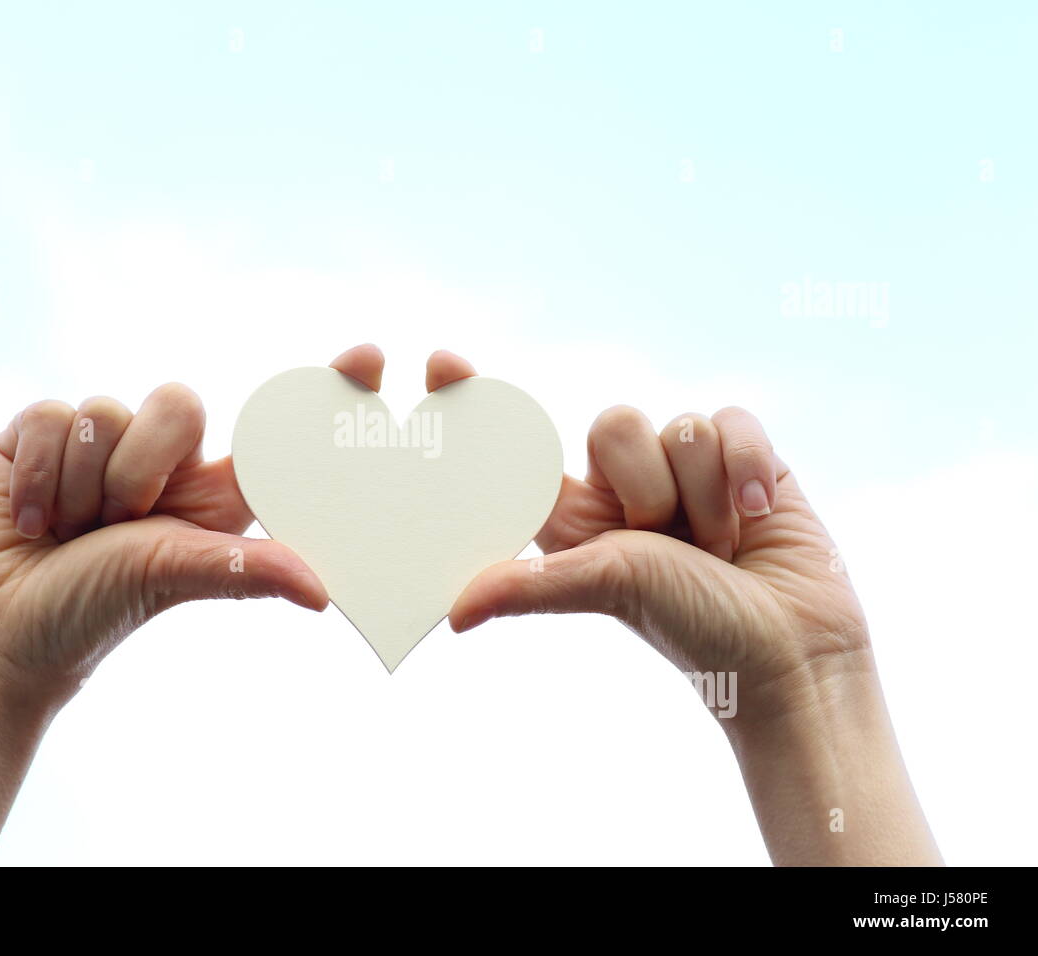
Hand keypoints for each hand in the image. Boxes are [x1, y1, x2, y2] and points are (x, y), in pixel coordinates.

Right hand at [0, 344, 385, 705]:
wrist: (2, 631)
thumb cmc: (99, 610)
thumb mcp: (177, 577)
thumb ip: (245, 570)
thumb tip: (323, 594)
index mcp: (212, 488)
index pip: (272, 425)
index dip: (319, 386)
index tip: (368, 355)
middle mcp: (162, 456)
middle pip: (179, 401)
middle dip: (141, 471)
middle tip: (121, 523)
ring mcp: (101, 440)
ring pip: (105, 410)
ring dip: (81, 488)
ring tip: (70, 532)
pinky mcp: (39, 434)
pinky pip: (50, 415)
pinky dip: (39, 476)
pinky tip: (32, 519)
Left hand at [449, 393, 866, 708]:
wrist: (791, 651)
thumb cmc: (692, 627)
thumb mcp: (602, 588)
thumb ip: (531, 585)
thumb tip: (454, 615)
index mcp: (576, 517)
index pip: (519, 447)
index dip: (483, 402)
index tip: (441, 362)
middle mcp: (625, 487)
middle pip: (615, 422)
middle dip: (650, 489)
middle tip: (668, 542)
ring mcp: (685, 470)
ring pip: (681, 425)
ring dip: (705, 496)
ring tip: (720, 548)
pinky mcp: (743, 461)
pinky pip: (733, 420)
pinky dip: (748, 470)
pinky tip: (758, 516)